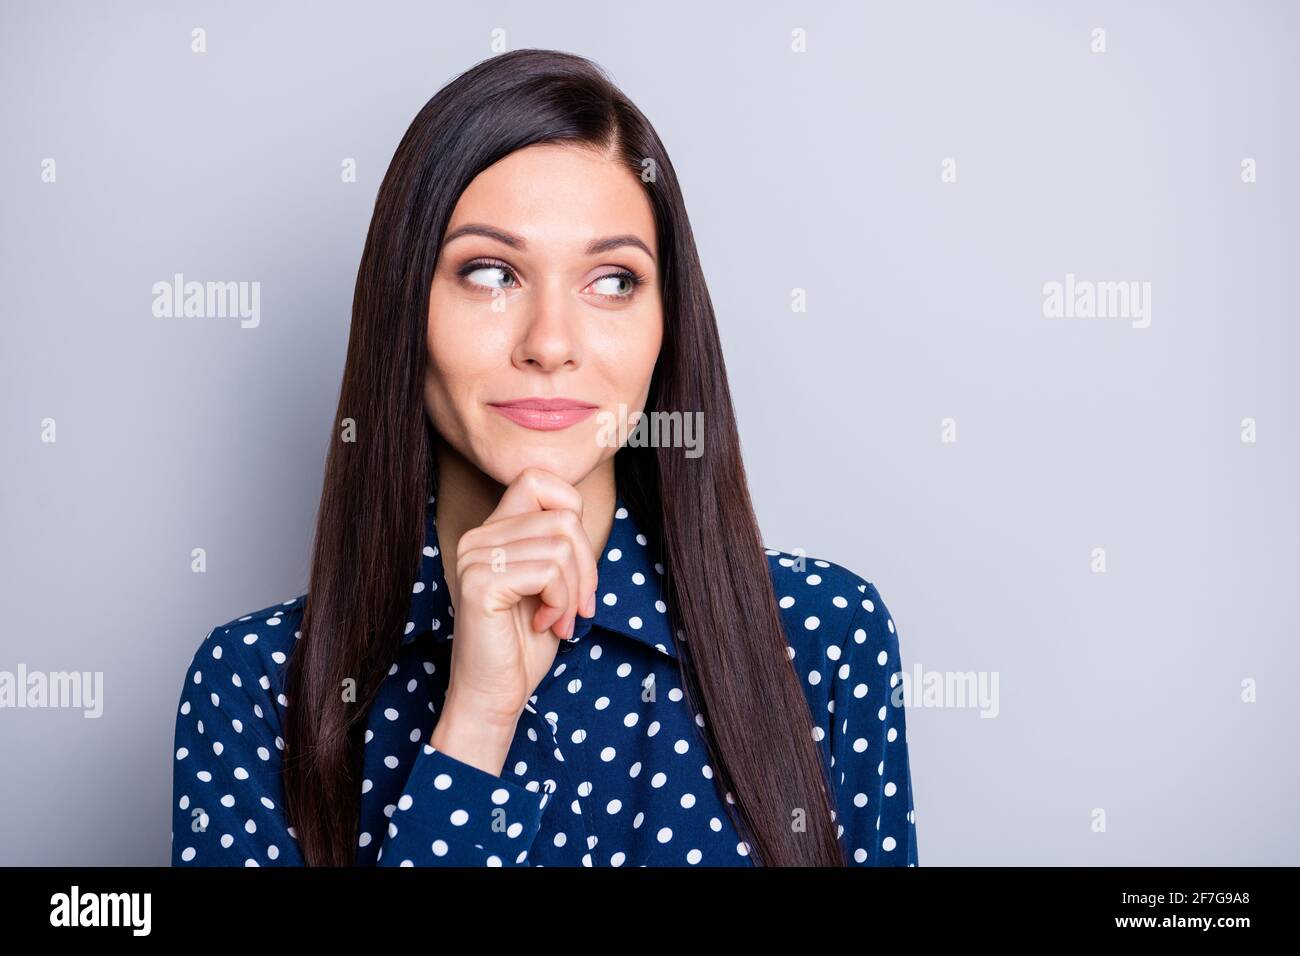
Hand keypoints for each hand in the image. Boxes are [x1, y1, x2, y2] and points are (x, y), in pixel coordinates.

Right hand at [442, 467, 599, 727]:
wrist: (494, 696)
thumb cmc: (525, 644)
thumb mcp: (551, 584)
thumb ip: (559, 545)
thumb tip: (581, 518)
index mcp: (492, 531)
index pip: (537, 479)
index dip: (571, 511)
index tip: (575, 563)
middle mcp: (478, 537)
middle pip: (563, 518)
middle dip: (586, 566)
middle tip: (579, 606)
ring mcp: (475, 557)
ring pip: (561, 546)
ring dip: (574, 591)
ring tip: (560, 620)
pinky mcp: (481, 583)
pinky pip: (548, 572)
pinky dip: (561, 602)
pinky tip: (546, 625)